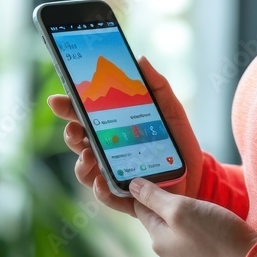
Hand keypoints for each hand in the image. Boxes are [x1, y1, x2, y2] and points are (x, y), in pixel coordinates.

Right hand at [47, 56, 203, 215]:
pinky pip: (106, 196)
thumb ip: (158, 87)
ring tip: (88, 156)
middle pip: (78, 143)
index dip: (68, 107)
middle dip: (71, 135)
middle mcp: (107, 151)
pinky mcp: (125, 197)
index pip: (84, 116)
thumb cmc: (179, 143)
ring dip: (81, 163)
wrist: (199, 176)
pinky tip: (102, 181)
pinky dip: (100, 190)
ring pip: (85, 171)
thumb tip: (140, 60)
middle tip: (74, 129)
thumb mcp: (171, 110)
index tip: (57, 100)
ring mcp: (113, 174)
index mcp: (113, 128)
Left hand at [129, 178, 256, 256]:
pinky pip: (197, 242)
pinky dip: (201, 230)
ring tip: (199, 201)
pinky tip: (213, 223)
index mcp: (158, 240)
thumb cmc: (216, 237)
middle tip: (180, 182)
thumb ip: (155, 198)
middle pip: (161, 221)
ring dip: (186, 217)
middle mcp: (170, 254)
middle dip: (166, 203)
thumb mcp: (182, 210)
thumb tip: (132, 187)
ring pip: (180, 231)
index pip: (141, 209)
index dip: (144, 190)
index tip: (151, 173)